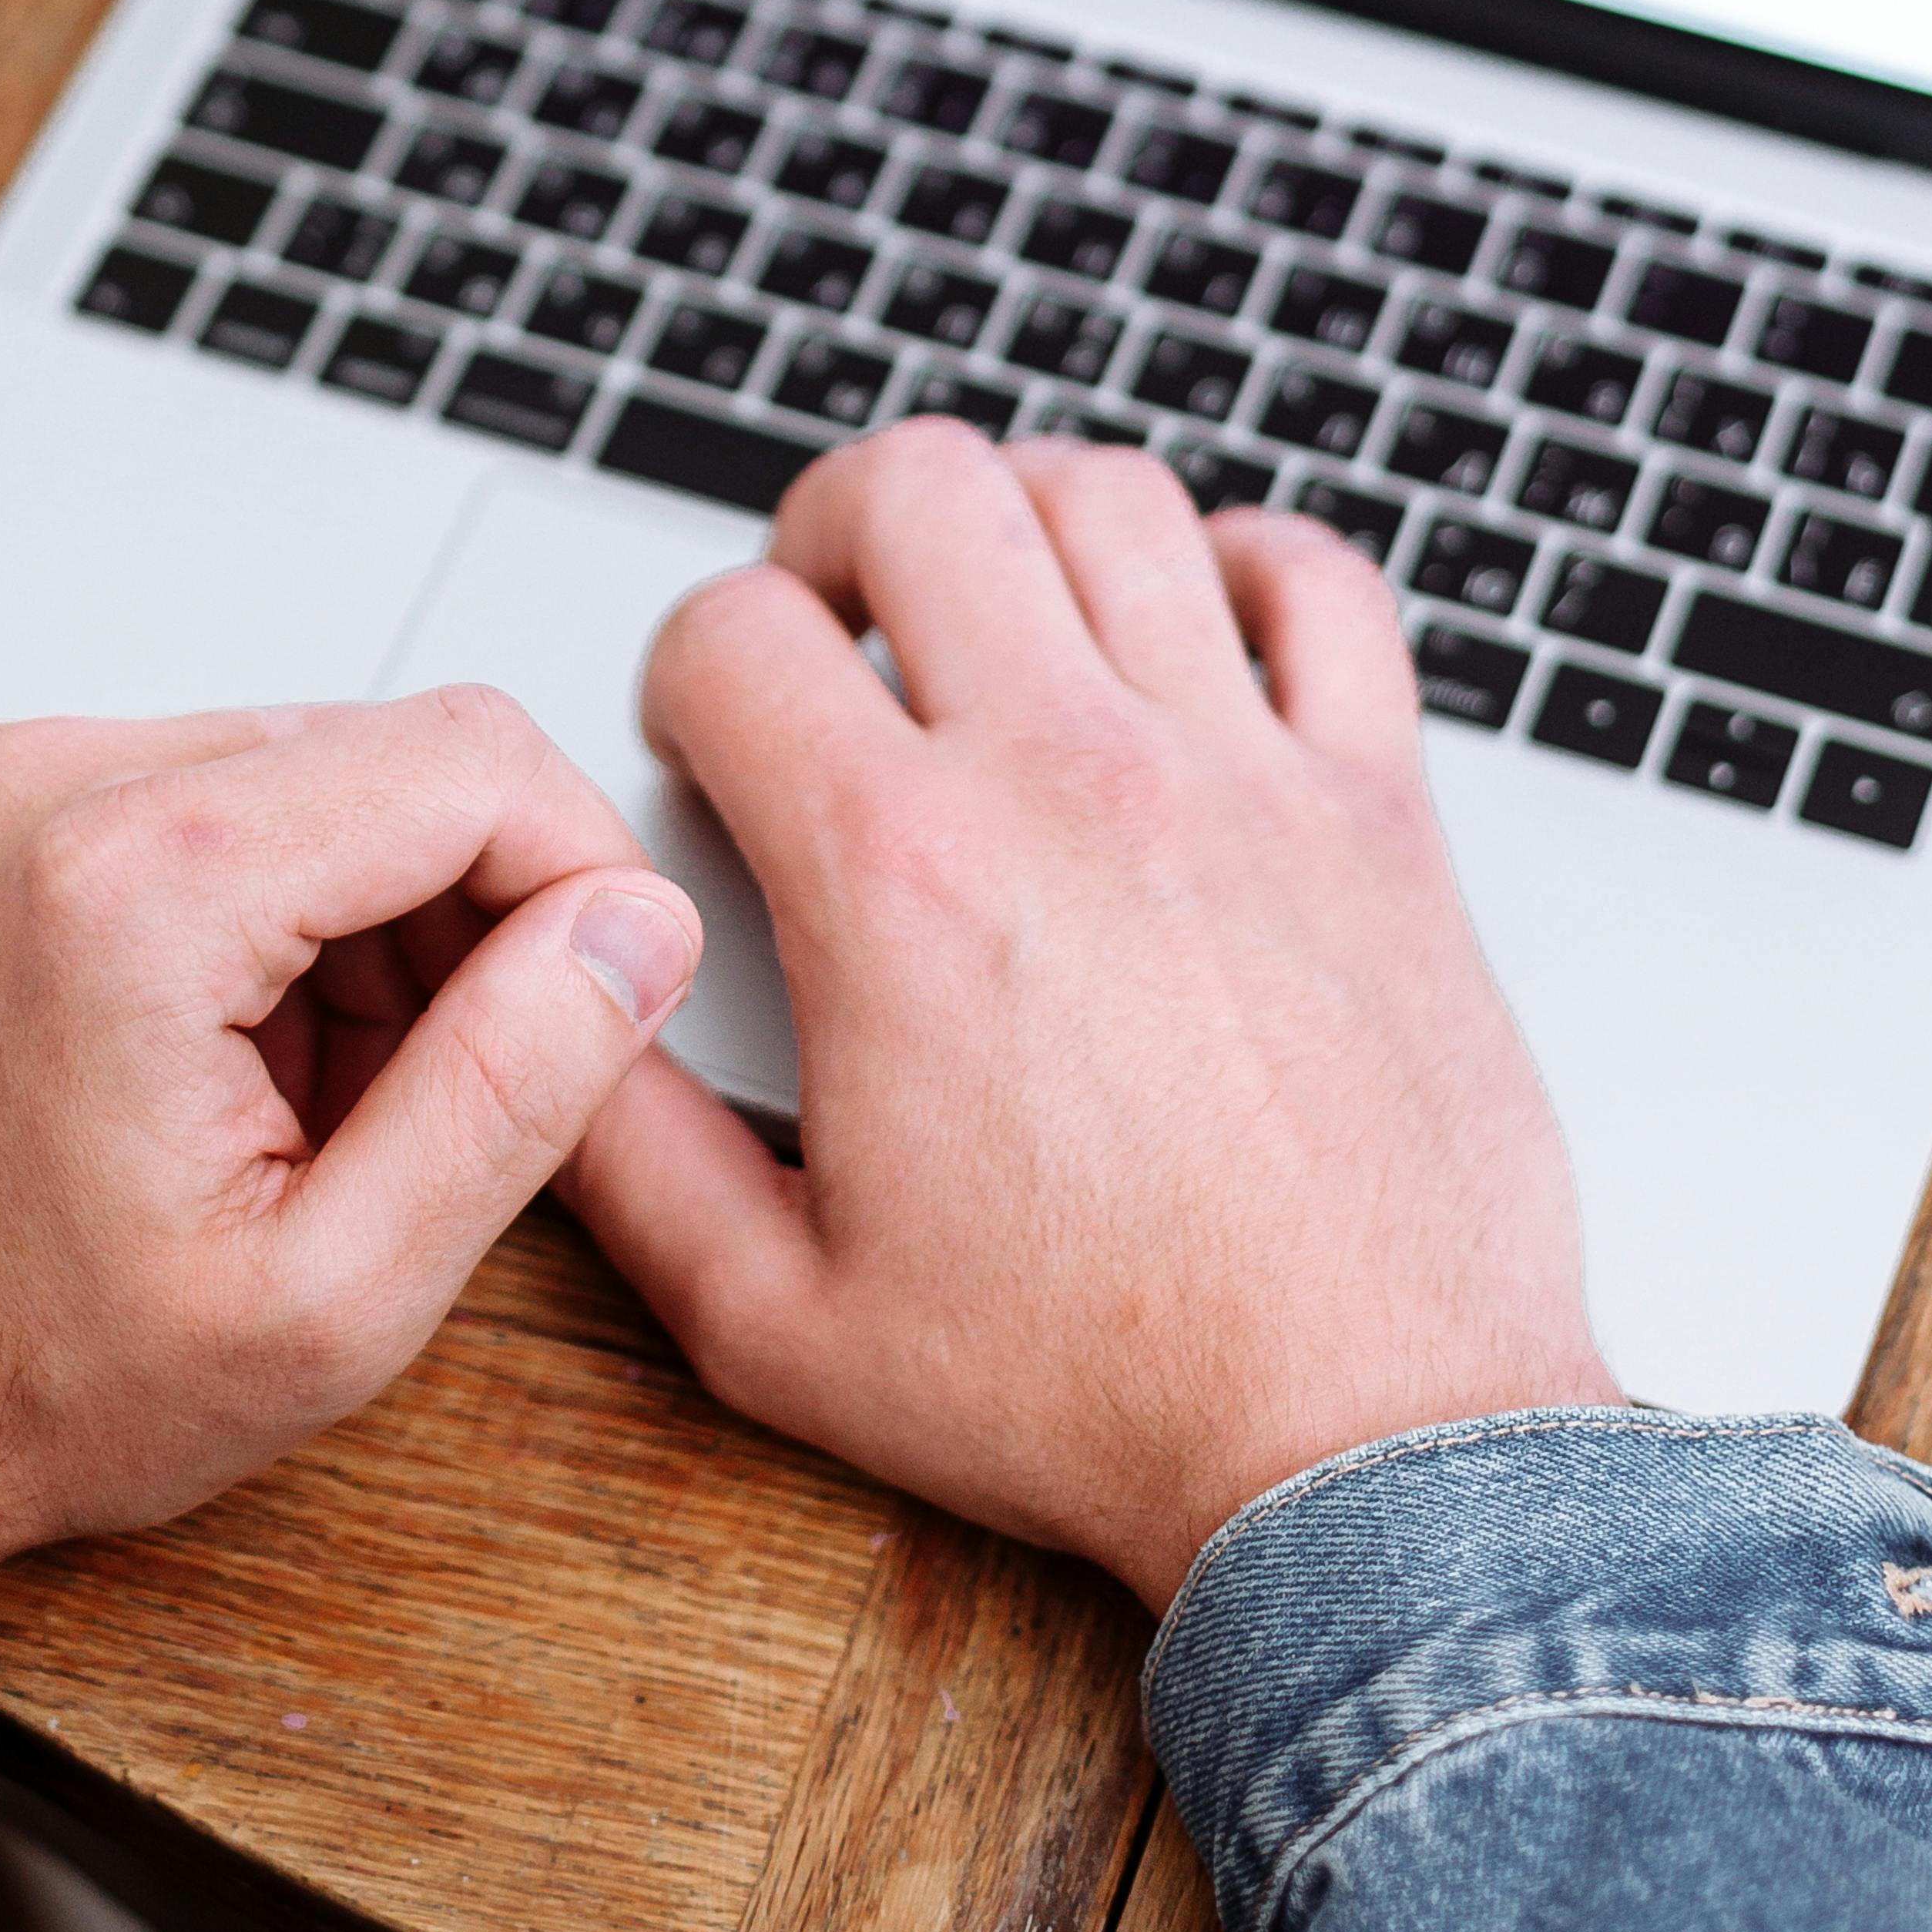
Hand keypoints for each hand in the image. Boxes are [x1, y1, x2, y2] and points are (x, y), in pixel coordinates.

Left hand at [0, 689, 701, 1615]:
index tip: (598, 1003)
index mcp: (133, 883)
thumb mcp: (333, 1301)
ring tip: (321, 1096)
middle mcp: (47, 781)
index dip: (583, 875)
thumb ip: (515, 1093)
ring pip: (313, 763)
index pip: (471, 758)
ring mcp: (0, 778)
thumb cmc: (26, 1379)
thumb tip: (636, 929)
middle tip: (440, 1095)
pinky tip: (243, 1051)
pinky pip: (211, 788)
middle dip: (471, 909)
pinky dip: (274, 903)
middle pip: (394, 747)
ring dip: (373, 911)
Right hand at [563, 426, 1614, 1614]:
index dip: (690, 670)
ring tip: (1000, 604)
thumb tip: (550, 1019)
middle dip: (835, 528)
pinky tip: (1201, 629)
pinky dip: (1251, 564)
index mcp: (898, 880)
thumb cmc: (1095, 1390)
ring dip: (1025, 520)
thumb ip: (624, 1154)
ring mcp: (1238, 774)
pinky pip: (1323, 583)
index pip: (735, 630)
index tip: (716, 741)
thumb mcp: (777, 1321)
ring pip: (1112, 497)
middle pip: (919, 487)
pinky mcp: (1380, 808)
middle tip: (836, 617)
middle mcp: (1067, 781)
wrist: (1355, 1444)